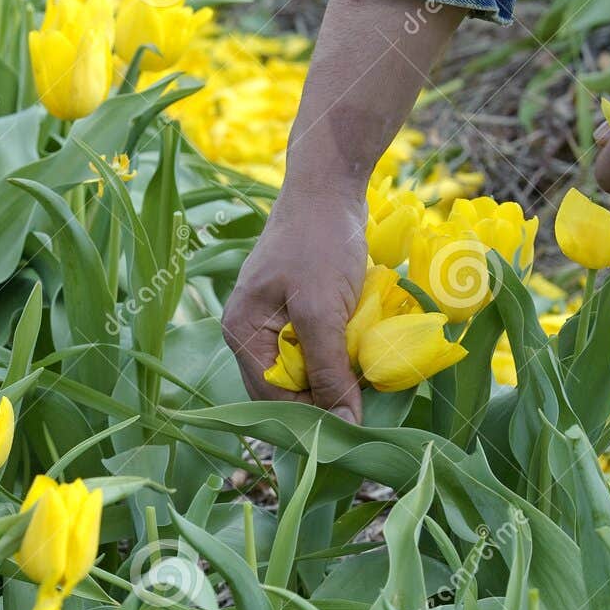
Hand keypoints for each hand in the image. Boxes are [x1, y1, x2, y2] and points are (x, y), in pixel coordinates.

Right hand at [222, 189, 365, 421]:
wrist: (329, 185)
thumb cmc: (318, 242)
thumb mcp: (321, 311)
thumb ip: (329, 369)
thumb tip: (345, 424)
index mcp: (242, 334)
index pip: (272, 400)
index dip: (310, 416)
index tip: (352, 424)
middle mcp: (253, 333)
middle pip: (288, 389)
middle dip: (325, 396)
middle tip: (366, 401)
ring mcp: (277, 321)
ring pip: (308, 370)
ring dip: (337, 375)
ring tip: (368, 375)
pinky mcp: (302, 309)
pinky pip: (320, 348)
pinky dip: (343, 353)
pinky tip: (365, 352)